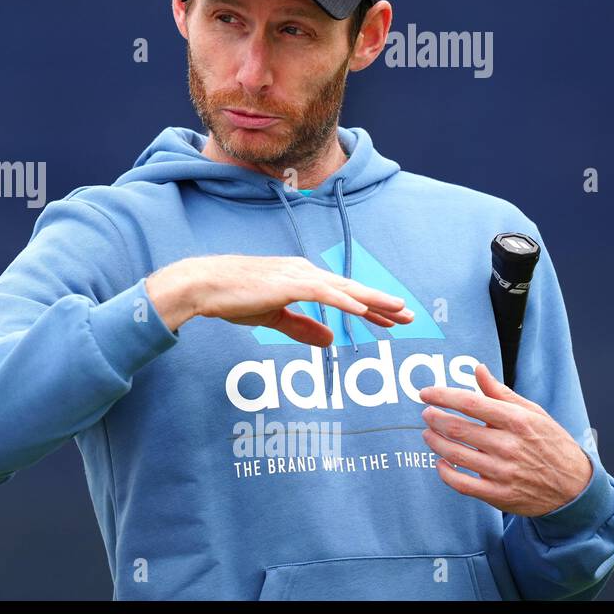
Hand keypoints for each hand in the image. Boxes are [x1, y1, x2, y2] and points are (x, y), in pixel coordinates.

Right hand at [146, 254, 414, 342]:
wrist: (204, 285)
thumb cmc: (231, 297)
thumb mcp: (272, 316)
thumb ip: (302, 328)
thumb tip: (331, 340)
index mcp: (300, 278)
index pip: (342, 294)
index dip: (369, 307)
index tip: (391, 319)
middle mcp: (304, 272)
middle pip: (351, 290)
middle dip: (381, 304)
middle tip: (409, 317)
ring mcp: (298, 276)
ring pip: (344, 289)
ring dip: (373, 301)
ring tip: (399, 312)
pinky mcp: (289, 284)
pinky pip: (324, 293)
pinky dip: (345, 301)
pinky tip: (363, 311)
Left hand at [419, 363, 593, 515]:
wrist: (576, 487)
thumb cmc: (550, 444)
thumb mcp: (533, 413)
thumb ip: (501, 392)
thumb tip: (478, 369)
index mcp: (517, 420)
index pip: (470, 403)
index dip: (442, 396)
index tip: (425, 393)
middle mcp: (509, 445)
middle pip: (457, 428)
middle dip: (434, 418)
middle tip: (426, 414)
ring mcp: (503, 471)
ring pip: (454, 454)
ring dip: (434, 442)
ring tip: (428, 434)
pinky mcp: (499, 495)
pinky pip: (461, 484)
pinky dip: (445, 472)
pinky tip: (440, 462)